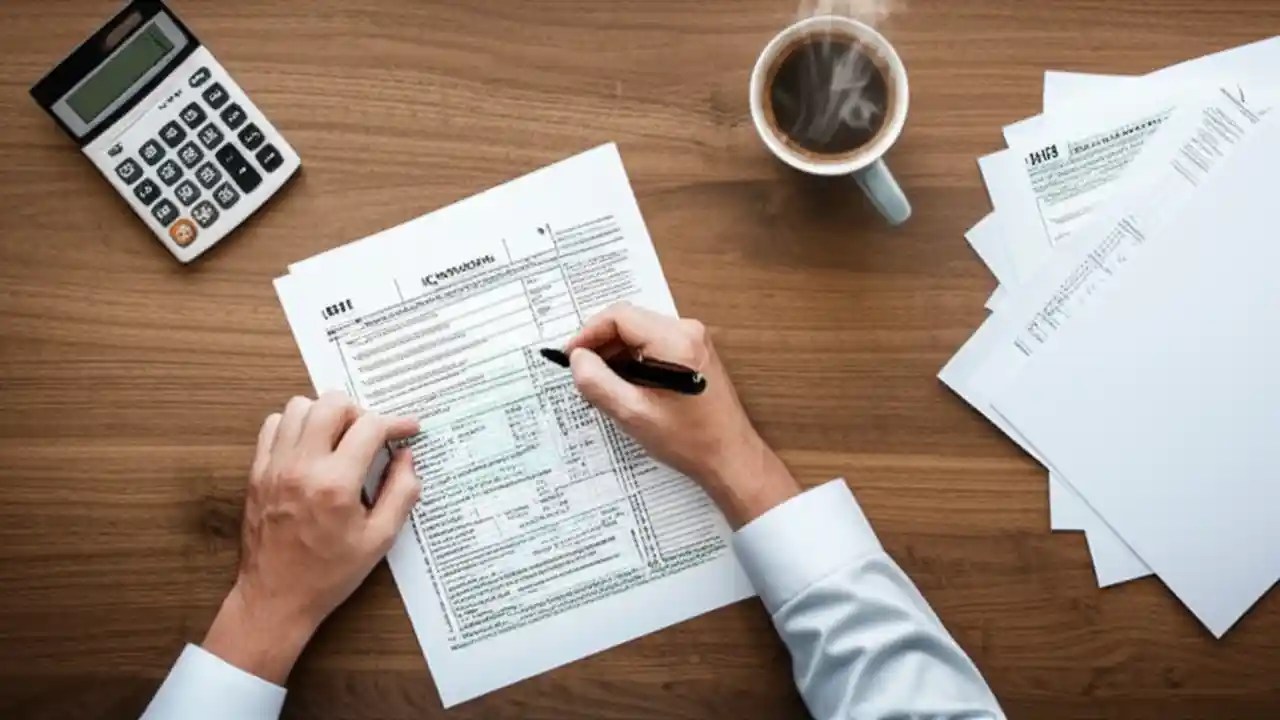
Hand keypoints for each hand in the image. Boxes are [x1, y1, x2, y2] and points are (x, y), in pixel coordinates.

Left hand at [202, 392, 420, 683]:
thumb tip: (407, 457)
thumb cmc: (329, 573)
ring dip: (325, 413)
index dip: (396, 422)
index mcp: (336, 484)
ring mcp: (274, 466)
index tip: (408, 429)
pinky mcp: (257, 472)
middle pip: (331, 403)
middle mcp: (302, 467)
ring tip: (340, 436)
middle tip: (371, 433)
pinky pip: (273, 425)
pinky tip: (310, 445)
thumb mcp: (379, 539)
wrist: (276, 598)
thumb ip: (401, 492)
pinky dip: (295, 424)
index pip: (370, 427)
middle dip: (360, 411)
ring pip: (299, 406)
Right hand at [565, 304, 798, 527]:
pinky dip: (632, 361)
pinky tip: (623, 388)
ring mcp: (693, 341)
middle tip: (582, 375)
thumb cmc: (690, 441)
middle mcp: (688, 332)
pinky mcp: (693, 354)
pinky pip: (652, 346)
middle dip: (600, 346)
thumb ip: (598, 382)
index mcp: (676, 341)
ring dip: (615, 355)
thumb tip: (577, 358)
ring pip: (638, 334)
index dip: (588, 333)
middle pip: (629, 322)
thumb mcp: (633, 414)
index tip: (570, 357)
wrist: (730, 458)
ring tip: (602, 386)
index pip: (619, 316)